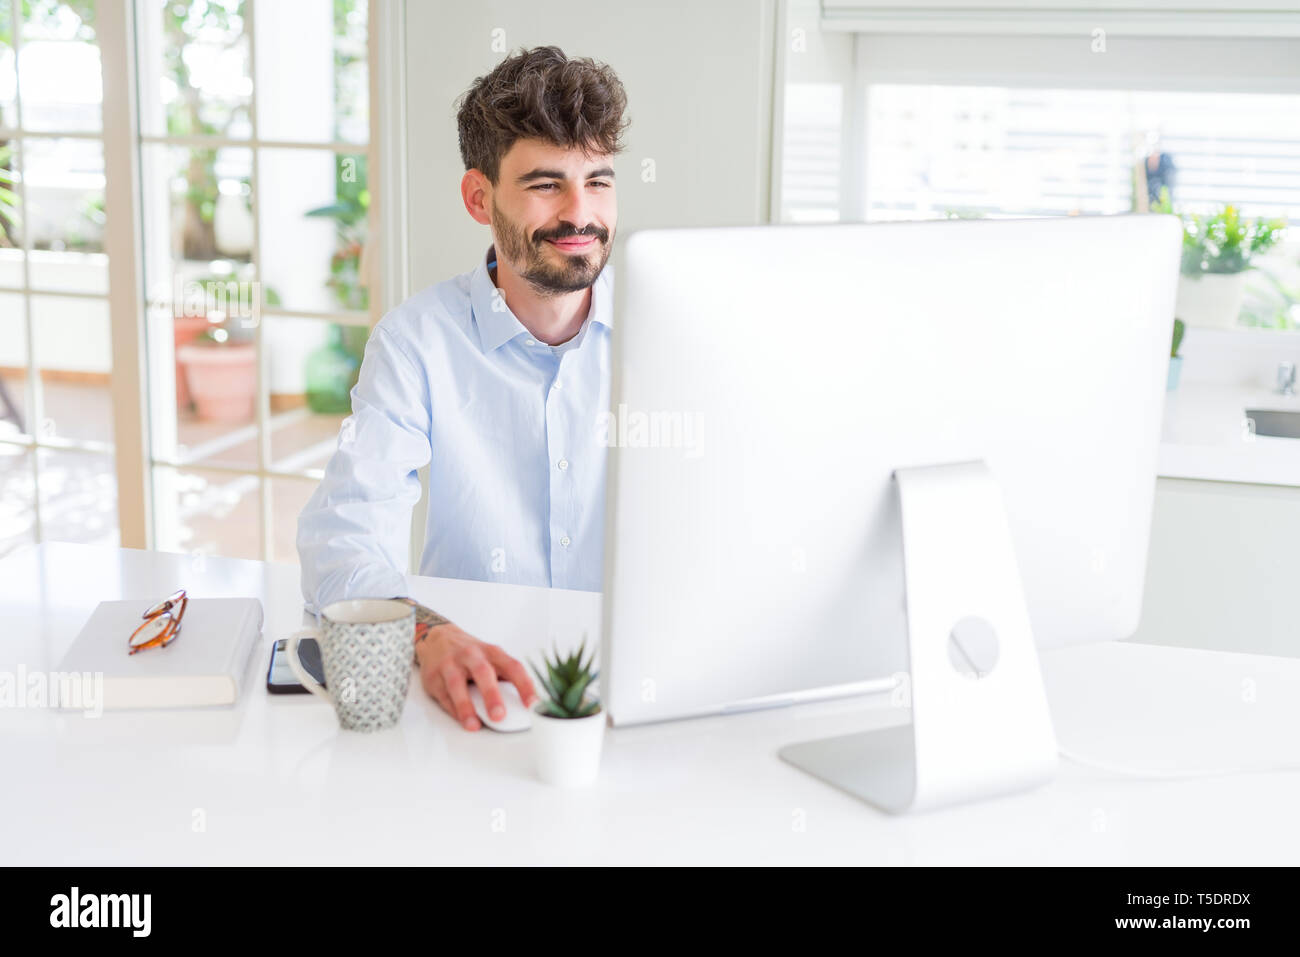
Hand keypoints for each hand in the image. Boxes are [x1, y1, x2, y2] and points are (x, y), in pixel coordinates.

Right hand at [414, 622, 537, 730]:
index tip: (532, 704)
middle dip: (492, 695)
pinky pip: (443, 695)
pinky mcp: (434, 677)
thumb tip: (525, 704)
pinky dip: (453, 710)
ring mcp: (450, 664)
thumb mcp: (491, 657)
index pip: (513, 666)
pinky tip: (461, 720)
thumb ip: (506, 677)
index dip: (524, 685)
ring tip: (474, 725)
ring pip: (457, 685)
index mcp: (492, 652)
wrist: (439, 638)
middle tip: (499, 716)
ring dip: (466, 707)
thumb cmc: (471, 654)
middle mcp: (471, 655)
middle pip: (483, 673)